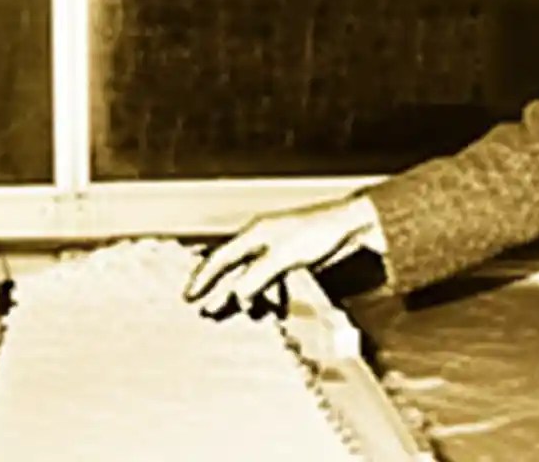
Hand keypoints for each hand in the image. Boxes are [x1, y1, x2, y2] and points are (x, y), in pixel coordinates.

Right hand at [182, 195, 381, 311]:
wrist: (349, 225)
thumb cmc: (315, 234)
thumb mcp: (281, 258)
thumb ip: (257, 277)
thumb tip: (236, 295)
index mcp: (254, 234)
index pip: (220, 257)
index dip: (203, 277)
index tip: (189, 296)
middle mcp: (262, 239)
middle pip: (234, 268)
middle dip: (221, 290)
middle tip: (208, 311)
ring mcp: (278, 247)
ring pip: (255, 275)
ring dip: (248, 296)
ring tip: (244, 313)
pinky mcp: (294, 256)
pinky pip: (274, 278)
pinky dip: (271, 294)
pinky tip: (275, 309)